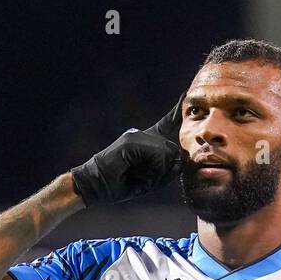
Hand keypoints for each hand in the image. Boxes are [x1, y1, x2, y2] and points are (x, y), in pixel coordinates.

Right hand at [69, 104, 185, 205]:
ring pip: (167, 151)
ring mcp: (137, 136)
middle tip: (146, 181)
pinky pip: (158, 155)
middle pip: (173, 147)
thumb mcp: (151, 180)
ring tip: (139, 178)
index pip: (167, 124)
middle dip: (166, 169)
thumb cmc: (122, 185)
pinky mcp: (132, 141)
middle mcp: (143, 135)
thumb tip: (179, 160)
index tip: (185, 94)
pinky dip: (153, 170)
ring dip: (158, 172)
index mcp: (147, 141)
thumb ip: (167, 171)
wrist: (95, 185)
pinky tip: (138, 175)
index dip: (177, 112)